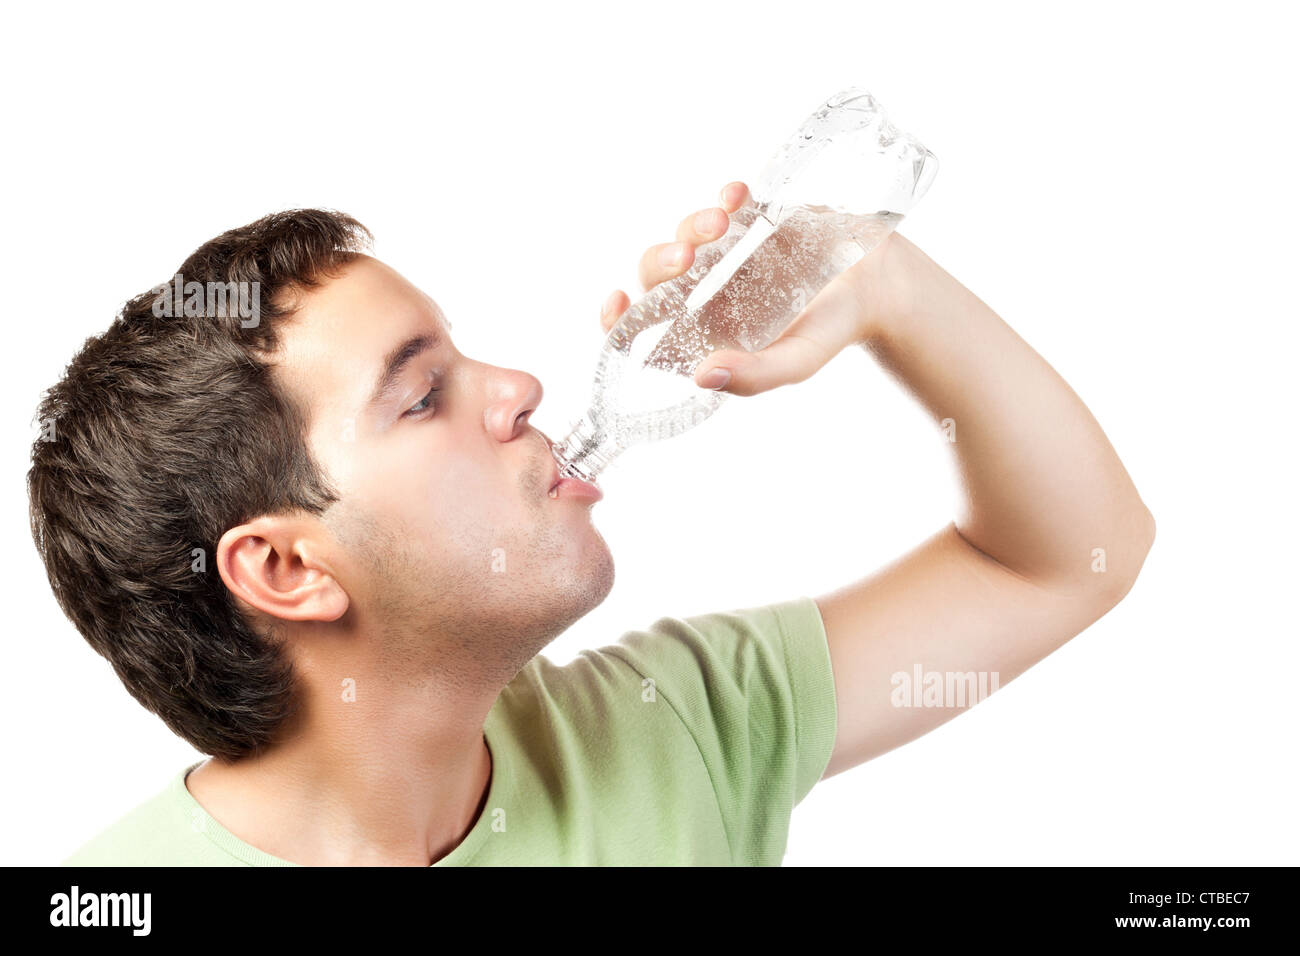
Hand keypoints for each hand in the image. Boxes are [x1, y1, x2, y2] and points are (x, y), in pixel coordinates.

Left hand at [599, 180, 910, 395]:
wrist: (882, 284)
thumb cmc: (833, 331)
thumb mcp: (797, 362)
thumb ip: (754, 377)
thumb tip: (701, 376)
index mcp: (703, 332)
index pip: (642, 328)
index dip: (619, 317)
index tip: (617, 301)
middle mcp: (706, 292)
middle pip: (657, 275)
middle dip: (660, 262)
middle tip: (685, 258)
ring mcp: (727, 252)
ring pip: (685, 233)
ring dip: (692, 225)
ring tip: (721, 223)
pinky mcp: (752, 217)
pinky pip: (724, 201)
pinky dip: (724, 195)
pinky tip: (736, 195)